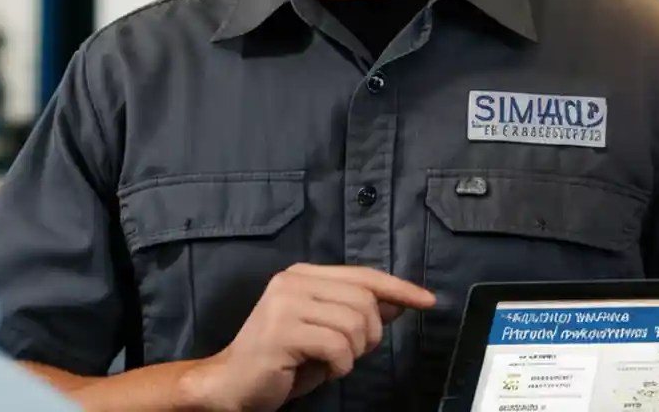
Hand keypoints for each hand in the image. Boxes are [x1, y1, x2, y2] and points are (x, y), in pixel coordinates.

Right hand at [188, 264, 435, 411]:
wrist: (231, 384)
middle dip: (371, 333)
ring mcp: (285, 304)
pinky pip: (337, 347)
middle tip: (351, 353)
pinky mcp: (282, 331)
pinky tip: (321, 370)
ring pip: (354, 324)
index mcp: (302, 274)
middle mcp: (293, 281)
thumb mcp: (325, 333)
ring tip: (331, 362)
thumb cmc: (280, 360)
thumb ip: (357, 314)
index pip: (363, 275)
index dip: (399, 288)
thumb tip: (399, 303)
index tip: (427, 300)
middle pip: (364, 300)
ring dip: (353, 353)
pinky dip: (339, 366)